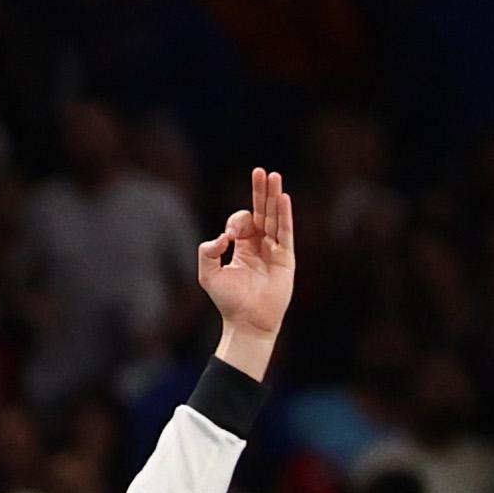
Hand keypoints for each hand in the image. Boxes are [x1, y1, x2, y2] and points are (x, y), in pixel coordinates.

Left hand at [194, 166, 295, 372]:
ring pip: (274, 217)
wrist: (248, 321)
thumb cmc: (228, 300)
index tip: (229, 236)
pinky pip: (285, 231)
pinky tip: (283, 198)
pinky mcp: (286, 257)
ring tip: (274, 176)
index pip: (241, 222)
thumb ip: (207, 252)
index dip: (235, 222)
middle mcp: (260, 244)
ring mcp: (275, 249)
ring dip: (274, 197)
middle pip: (261, 211)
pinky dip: (284, 214)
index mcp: (242, 247)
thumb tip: (222, 236)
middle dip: (260, 192)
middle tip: (261, 171)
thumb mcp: (208, 274)